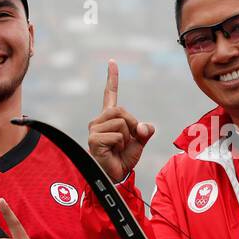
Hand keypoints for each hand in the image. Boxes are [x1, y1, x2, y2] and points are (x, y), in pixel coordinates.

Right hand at [88, 59, 155, 181]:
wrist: (115, 177)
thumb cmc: (124, 159)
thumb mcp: (140, 142)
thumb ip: (145, 131)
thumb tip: (144, 127)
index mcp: (109, 118)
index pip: (110, 94)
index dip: (112, 78)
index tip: (112, 62)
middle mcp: (99, 120)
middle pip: (122, 111)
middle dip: (133, 126)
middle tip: (128, 141)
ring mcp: (94, 129)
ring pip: (121, 123)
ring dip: (127, 137)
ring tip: (119, 148)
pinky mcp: (94, 139)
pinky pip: (118, 135)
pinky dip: (122, 145)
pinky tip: (113, 152)